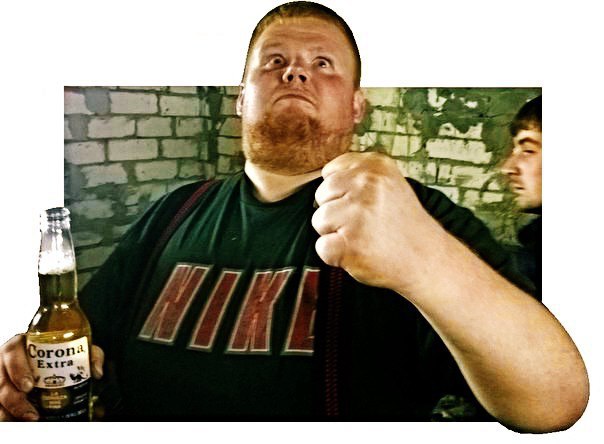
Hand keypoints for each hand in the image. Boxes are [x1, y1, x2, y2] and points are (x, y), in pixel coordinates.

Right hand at [0, 334, 103, 420]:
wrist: (49, 357)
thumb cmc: (59, 352)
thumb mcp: (75, 348)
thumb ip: (90, 355)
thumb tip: (97, 372)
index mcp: (20, 345)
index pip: (12, 354)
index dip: (17, 370)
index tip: (29, 386)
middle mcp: (5, 362)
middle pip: (2, 381)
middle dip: (14, 400)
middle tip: (32, 413)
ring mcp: (1, 378)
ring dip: (10, 412)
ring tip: (29, 421)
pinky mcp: (1, 392)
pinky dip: (6, 416)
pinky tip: (18, 422)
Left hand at [312, 152, 444, 295]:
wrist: (427, 261)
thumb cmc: (403, 226)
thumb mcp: (388, 184)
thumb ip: (357, 175)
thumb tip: (319, 177)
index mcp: (376, 165)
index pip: (330, 172)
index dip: (342, 194)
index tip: (364, 205)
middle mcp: (366, 184)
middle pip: (321, 195)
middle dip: (336, 212)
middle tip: (365, 224)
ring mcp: (357, 214)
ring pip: (319, 220)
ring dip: (335, 234)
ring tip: (364, 238)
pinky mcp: (349, 243)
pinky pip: (322, 247)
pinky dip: (336, 256)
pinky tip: (360, 252)